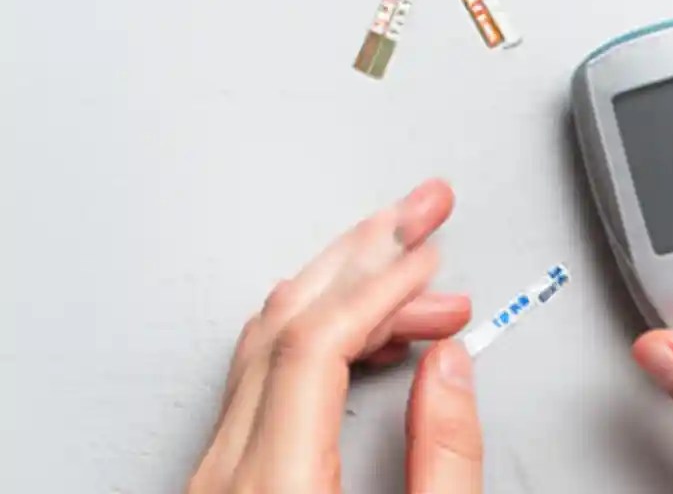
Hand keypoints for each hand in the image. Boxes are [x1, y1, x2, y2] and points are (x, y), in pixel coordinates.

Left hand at [189, 179, 484, 493]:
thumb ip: (443, 456)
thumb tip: (450, 368)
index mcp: (273, 484)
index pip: (315, 346)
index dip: (380, 287)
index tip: (427, 255)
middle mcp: (228, 473)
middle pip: (285, 324)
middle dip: (365, 255)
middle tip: (421, 211)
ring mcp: (218, 474)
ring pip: (268, 343)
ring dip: (346, 292)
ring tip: (414, 268)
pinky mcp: (226, 480)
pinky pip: (262, 377)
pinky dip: (320, 333)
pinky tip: (370, 326)